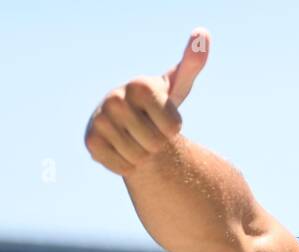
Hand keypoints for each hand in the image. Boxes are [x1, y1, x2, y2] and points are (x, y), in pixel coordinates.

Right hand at [84, 28, 209, 175]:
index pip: (173, 126)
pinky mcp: (90, 141)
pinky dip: (128, 164)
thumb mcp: (178, 86)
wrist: (129, 123)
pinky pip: (122, 166)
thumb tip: (203, 33)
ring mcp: (100, 119)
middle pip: (156, 143)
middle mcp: (115, 98)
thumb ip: (192, 63)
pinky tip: (123, 148)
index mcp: (140, 85)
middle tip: (149, 130)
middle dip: (159, 143)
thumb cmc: (159, 104)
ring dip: (144, 155)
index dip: (173, 128)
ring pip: (139, 156)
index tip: (164, 118)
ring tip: (137, 138)